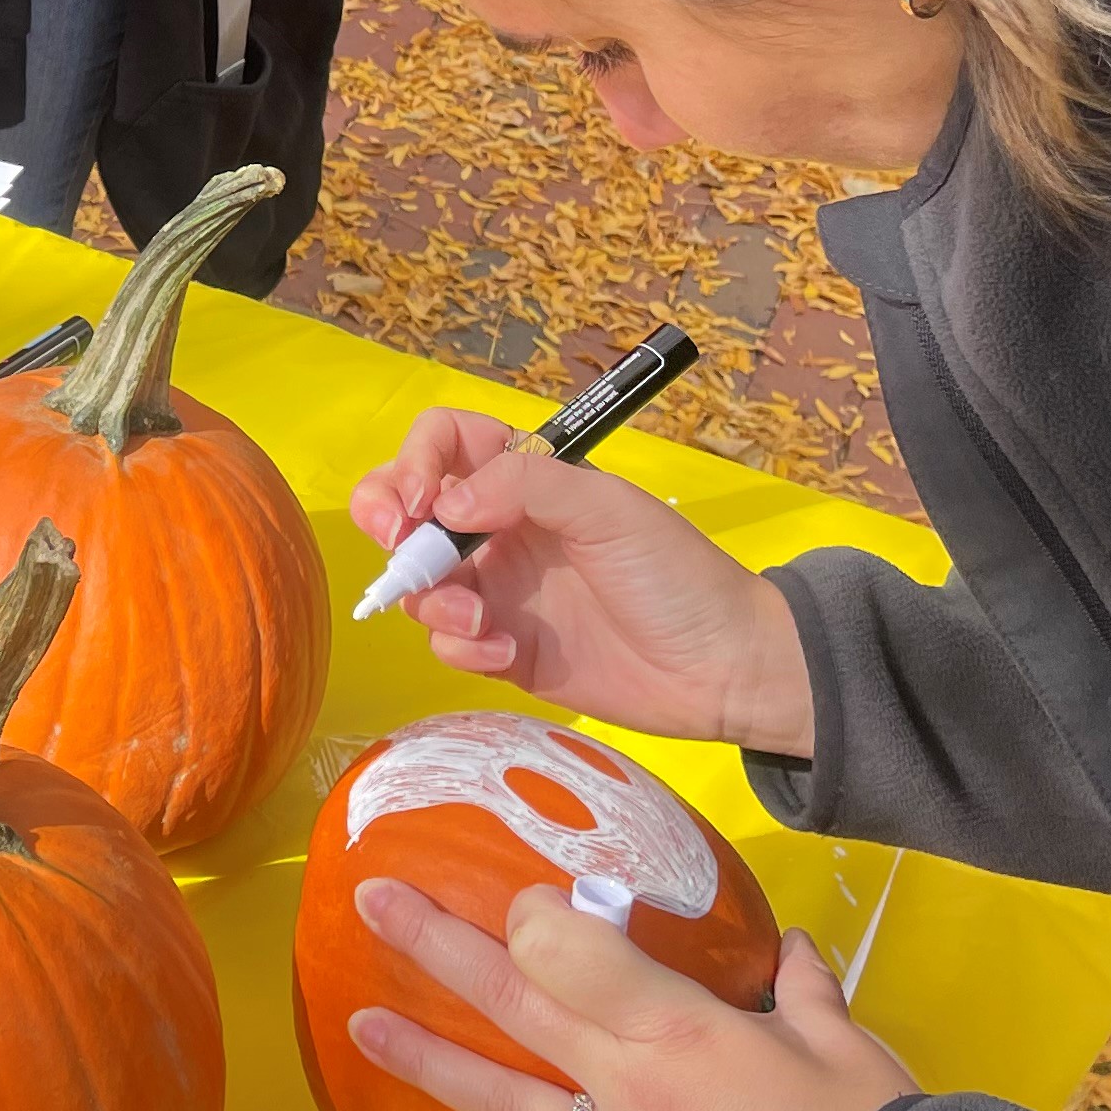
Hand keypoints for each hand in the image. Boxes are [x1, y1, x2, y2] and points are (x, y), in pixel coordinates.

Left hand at [347, 883, 914, 1110]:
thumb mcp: (837, 1032)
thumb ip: (799, 985)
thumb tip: (787, 951)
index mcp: (675, 1026)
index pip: (569, 949)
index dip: (534, 915)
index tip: (523, 896)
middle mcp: (630, 1089)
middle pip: (518, 1001)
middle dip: (439, 946)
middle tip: (375, 901)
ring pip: (512, 1108)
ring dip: (433, 1066)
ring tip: (364, 1029)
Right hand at [349, 410, 813, 755]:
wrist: (723, 668)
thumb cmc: (675, 573)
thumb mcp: (607, 508)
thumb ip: (524, 485)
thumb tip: (443, 502)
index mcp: (524, 478)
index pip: (443, 442)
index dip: (415, 461)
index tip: (421, 502)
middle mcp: (499, 528)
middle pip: (406, 508)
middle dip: (387, 524)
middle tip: (401, 550)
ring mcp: (498, 591)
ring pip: (418, 582)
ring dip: (431, 597)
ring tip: (480, 620)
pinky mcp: (502, 651)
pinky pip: (447, 643)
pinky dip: (462, 648)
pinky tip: (508, 655)